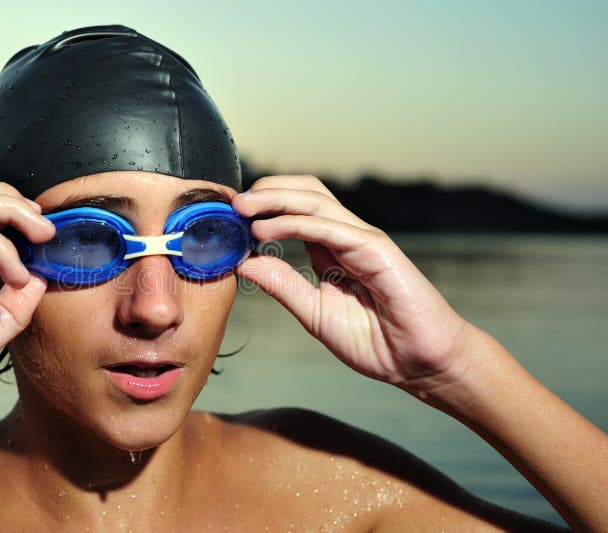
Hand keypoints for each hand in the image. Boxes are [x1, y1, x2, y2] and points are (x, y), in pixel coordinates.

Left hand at [232, 176, 475, 396]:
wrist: (419, 363)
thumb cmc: (375, 341)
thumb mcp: (314, 313)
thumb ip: (283, 286)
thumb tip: (243, 263)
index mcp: (331, 249)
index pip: (294, 210)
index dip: (262, 208)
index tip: (229, 219)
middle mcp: (346, 237)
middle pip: (304, 193)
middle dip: (266, 192)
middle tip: (231, 204)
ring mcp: (362, 239)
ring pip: (315, 200)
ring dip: (274, 199)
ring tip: (242, 210)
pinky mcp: (376, 249)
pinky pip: (330, 227)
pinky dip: (295, 223)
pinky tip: (267, 231)